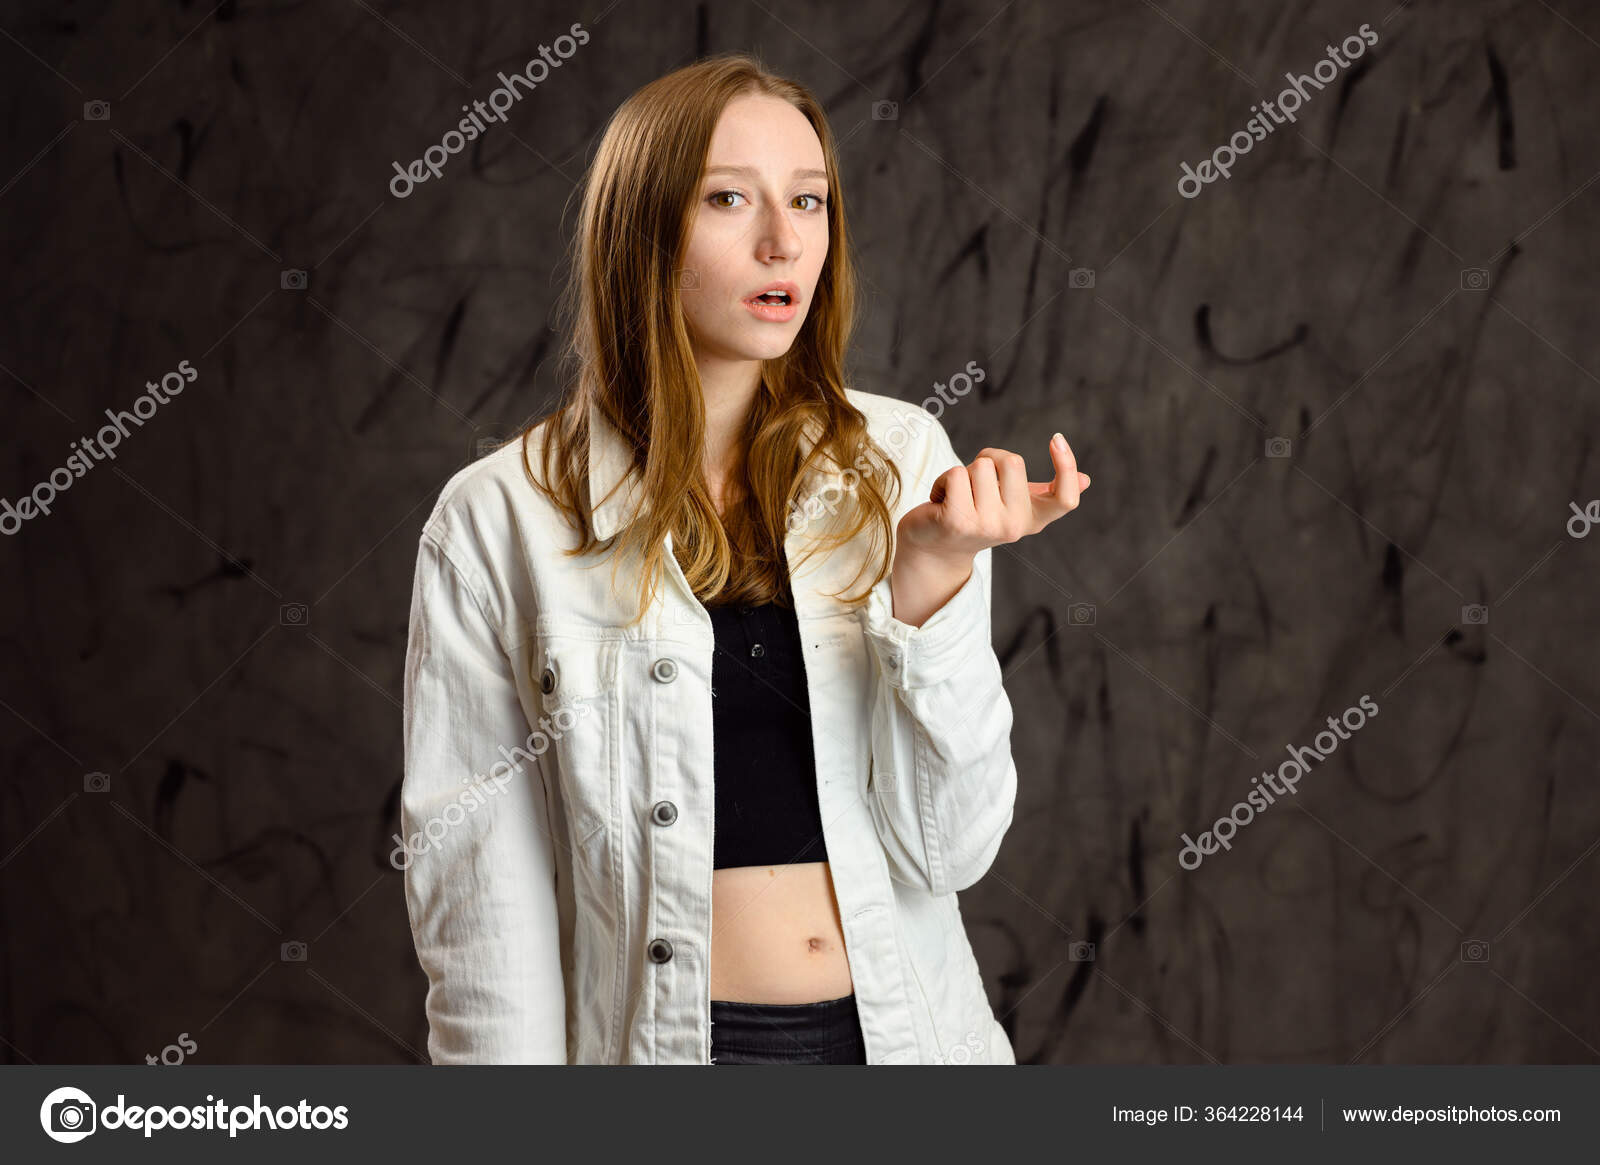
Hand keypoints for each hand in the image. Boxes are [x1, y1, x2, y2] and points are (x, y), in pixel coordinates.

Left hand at [897, 431, 1089, 562]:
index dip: (1067, 466)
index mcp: (1032, 520)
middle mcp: (1013, 527)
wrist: (932, 550)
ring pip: (981, 465)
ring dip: (963, 473)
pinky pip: (956, 474)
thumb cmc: (974, 518)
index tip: (1056, 439)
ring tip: (956, 497)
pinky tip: (939, 502)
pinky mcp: (957, 521)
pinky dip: (943, 480)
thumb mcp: (1011, 505)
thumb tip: (1086, 480)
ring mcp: (986, 526)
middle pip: (1013, 461)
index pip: (1065, 499)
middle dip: (989, 459)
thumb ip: (1043, 492)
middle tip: (974, 484)